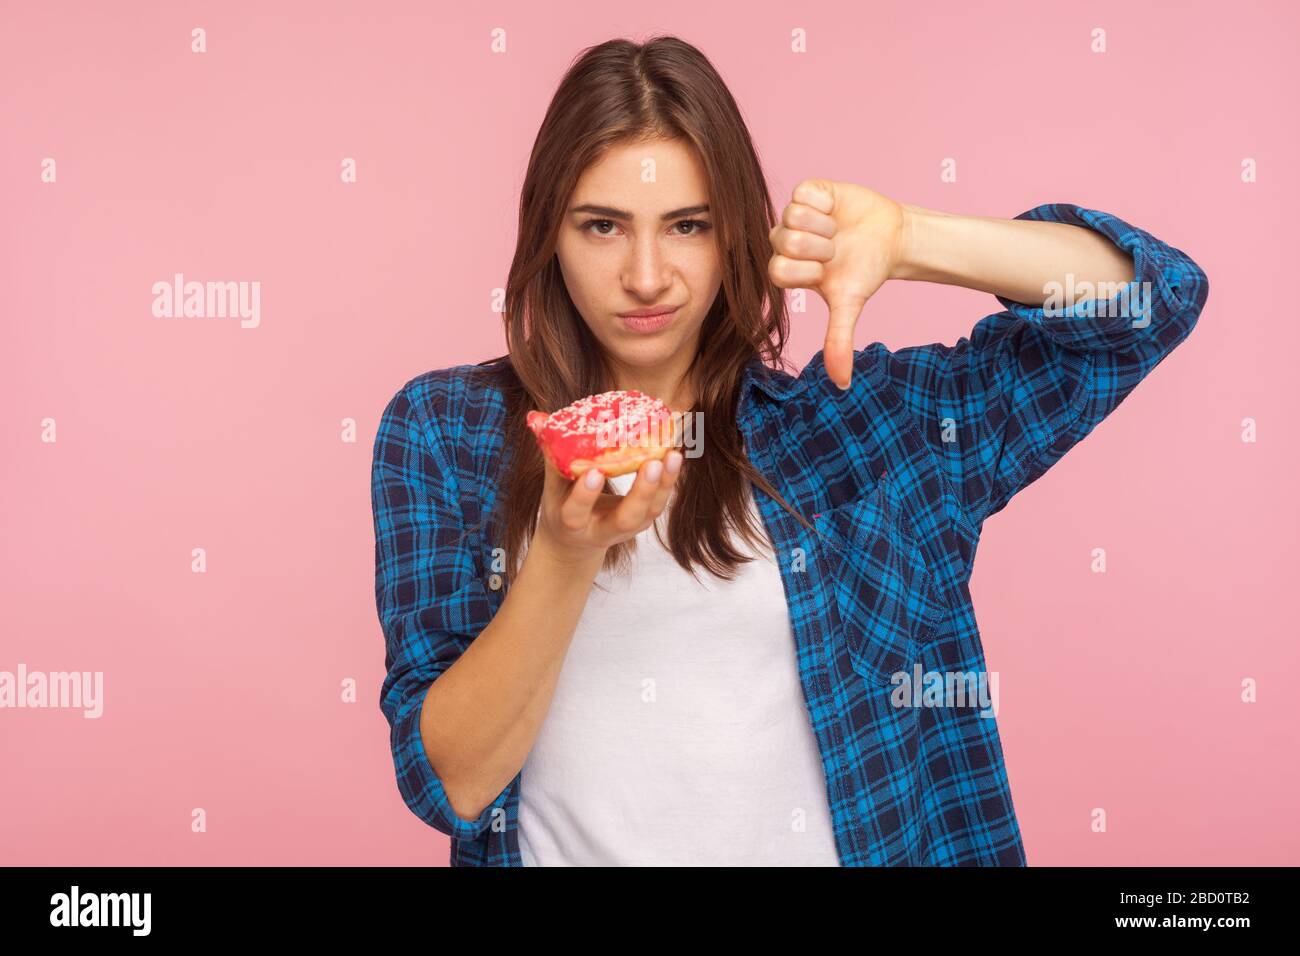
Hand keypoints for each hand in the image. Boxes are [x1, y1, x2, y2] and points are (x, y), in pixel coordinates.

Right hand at [533, 439, 684, 564]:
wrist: (575, 542)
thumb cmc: (562, 505)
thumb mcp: (551, 485)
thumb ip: (550, 453)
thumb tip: (537, 417)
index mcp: (571, 523)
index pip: (576, 513)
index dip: (584, 495)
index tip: (594, 473)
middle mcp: (601, 531)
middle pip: (625, 519)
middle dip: (640, 493)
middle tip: (651, 463)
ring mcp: (626, 529)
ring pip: (649, 513)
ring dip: (663, 484)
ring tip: (673, 454)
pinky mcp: (642, 521)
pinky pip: (660, 503)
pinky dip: (669, 480)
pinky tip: (675, 455)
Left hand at [768, 179, 907, 389]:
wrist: (890, 239)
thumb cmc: (864, 273)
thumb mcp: (850, 304)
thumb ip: (839, 339)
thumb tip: (842, 384)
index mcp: (787, 269)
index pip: (777, 270)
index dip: (807, 270)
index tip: (827, 271)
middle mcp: (785, 242)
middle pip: (784, 242)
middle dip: (819, 248)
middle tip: (835, 250)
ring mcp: (794, 215)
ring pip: (792, 216)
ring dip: (824, 226)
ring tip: (838, 232)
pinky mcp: (809, 192)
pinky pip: (803, 194)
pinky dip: (826, 204)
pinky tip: (836, 212)